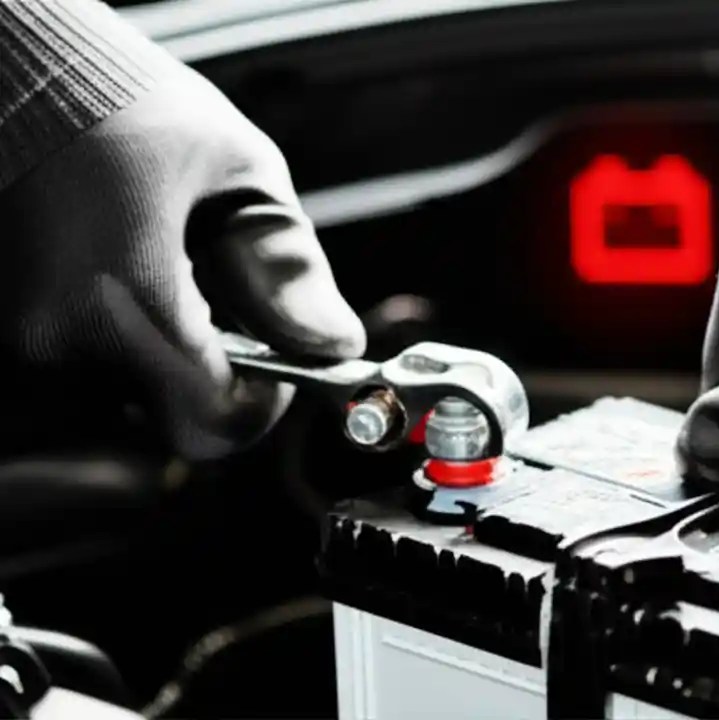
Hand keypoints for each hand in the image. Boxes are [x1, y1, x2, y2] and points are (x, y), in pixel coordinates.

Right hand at [0, 66, 364, 458]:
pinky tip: (109, 271)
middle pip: (168, 417)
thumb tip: (332, 344)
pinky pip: (71, 373)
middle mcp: (48, 344)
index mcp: (117, 305)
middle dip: (209, 370)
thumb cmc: (118, 99)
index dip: (263, 402)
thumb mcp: (234, 168)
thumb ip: (286, 268)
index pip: (216, 426)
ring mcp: (8, 346)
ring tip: (152, 267)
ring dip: (156, 356)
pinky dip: (106, 341)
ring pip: (119, 400)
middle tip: (212, 292)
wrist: (1, 63)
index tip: (277, 358)